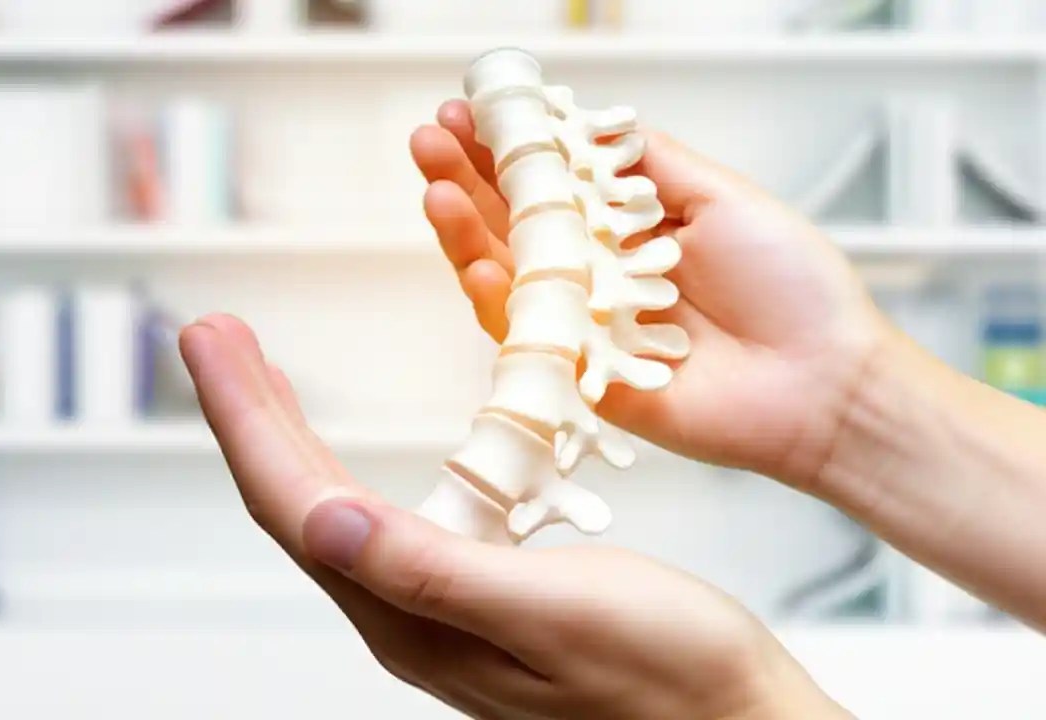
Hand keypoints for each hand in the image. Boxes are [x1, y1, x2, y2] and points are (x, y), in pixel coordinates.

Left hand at [180, 315, 847, 719]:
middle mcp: (407, 618)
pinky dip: (342, 463)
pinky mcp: (468, 596)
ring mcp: (433, 611)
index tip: (211, 340)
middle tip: (214, 335)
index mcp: (415, 617)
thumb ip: (436, 572)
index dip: (246, 416)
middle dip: (249, 411)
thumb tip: (325, 522)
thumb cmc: (671, 673)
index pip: (297, 504)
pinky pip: (375, 521)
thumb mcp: (557, 609)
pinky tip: (341, 447)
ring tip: (256, 371)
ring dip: (285, 432)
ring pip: (328, 509)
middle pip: (297, 501)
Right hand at [411, 101, 889, 488]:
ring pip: (506, 275)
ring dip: (464, 232)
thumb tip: (586, 121)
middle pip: (512, 223)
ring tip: (435, 186)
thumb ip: (651, 162)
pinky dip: (501, 303)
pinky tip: (480, 264)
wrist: (824, 381)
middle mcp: (596, 274)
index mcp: (627, 228)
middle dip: (465, 178)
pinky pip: (528, 340)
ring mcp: (583, 326)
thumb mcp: (722, 198)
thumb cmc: (790, 289)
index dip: (507, 146)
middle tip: (429, 137)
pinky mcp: (581, 379)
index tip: (471, 108)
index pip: (549, 181)